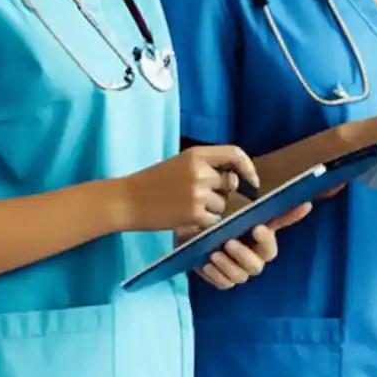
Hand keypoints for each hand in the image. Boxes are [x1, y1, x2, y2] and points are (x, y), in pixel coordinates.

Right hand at [120, 145, 258, 232]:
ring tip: (185, 206)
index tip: (250, 180)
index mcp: (196, 154)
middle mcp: (200, 171)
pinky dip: (203, 222)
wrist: (126, 200)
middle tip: (199, 197)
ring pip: (222, 204)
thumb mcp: (180, 163)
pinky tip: (184, 217)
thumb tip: (236, 177)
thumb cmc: (153, 182)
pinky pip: (213, 220)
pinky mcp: (195, 214)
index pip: (235, 154)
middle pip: (230, 184)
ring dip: (211, 209)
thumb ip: (207, 166)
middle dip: (221, 193)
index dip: (246, 167)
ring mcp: (198, 193)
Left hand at [196, 202, 312, 289]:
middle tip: (229, 242)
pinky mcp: (224, 281)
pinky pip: (223, 284)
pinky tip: (206, 264)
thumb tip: (308, 205)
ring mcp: (239, 274)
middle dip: (242, 255)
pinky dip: (215, 275)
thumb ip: (278, 213)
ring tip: (214, 253)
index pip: (270, 249)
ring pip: (238, 277)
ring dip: (226, 265)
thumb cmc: (230, 224)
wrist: (201, 233)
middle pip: (255, 266)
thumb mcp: (250, 215)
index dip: (266, 240)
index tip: (257, 228)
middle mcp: (254, 262)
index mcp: (263, 247)